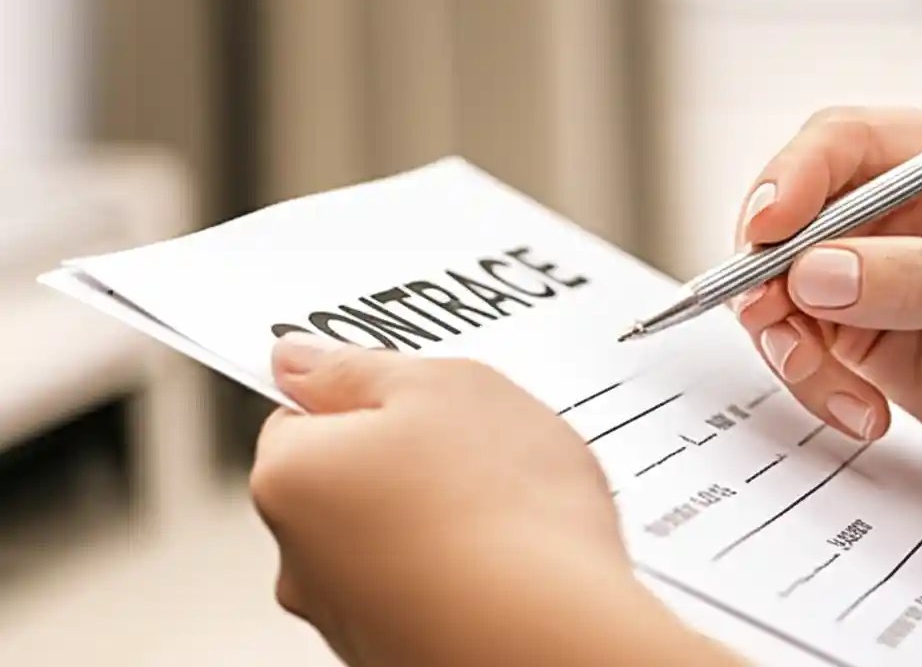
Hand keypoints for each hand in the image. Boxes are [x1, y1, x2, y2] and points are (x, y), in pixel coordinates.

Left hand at [252, 335, 734, 664]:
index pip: (301, 415)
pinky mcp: (400, 653)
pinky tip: (514, 561)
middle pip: (347, 480)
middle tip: (477, 445)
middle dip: (407, 459)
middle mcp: (301, 561)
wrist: (556, 640)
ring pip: (392, 538)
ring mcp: (350, 618)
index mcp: (290, 479)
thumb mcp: (440, 387)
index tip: (418, 397)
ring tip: (509, 510)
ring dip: (440, 518)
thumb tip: (296, 359)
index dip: (368, 396)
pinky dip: (462, 572)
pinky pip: (429, 588)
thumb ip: (358, 367)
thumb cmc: (503, 512)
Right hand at [732, 107, 921, 482]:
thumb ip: (918, 281)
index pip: (843, 144)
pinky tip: (863, 411)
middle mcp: (898, 206)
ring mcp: (871, 268)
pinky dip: (812, 381)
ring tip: (840, 391)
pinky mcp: (856, 326)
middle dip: (770, 273)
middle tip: (768, 320)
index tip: (766, 232)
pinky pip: (797, 344)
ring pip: (781, 287)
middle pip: (790, 214)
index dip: (792, 179)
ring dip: (789, 343)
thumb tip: (816, 272)